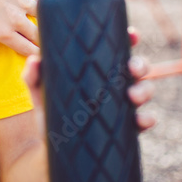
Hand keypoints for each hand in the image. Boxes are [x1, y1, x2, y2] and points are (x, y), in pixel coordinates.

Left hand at [0, 0, 38, 68]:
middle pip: (40, 38)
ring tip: (42, 24)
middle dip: (42, 41)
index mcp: (2, 31)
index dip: (35, 56)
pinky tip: (29, 2)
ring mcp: (24, 2)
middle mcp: (16, 19)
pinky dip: (35, 2)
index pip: (28, 51)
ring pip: (43, 18)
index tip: (39, 58)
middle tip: (44, 43)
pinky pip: (38, 0)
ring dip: (42, 21)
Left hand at [21, 29, 155, 132]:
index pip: (116, 49)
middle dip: (140, 64)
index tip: (132, 33)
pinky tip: (141, 119)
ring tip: (133, 96)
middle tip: (132, 69)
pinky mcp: (127, 126)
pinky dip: (148, 118)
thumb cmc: (50, 112)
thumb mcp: (40, 93)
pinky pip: (146, 120)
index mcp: (98, 69)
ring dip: (145, 90)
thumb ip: (33, 76)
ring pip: (145, 90)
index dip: (129, 38)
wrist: (53, 147)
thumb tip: (34, 60)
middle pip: (137, 67)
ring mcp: (124, 105)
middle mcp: (114, 84)